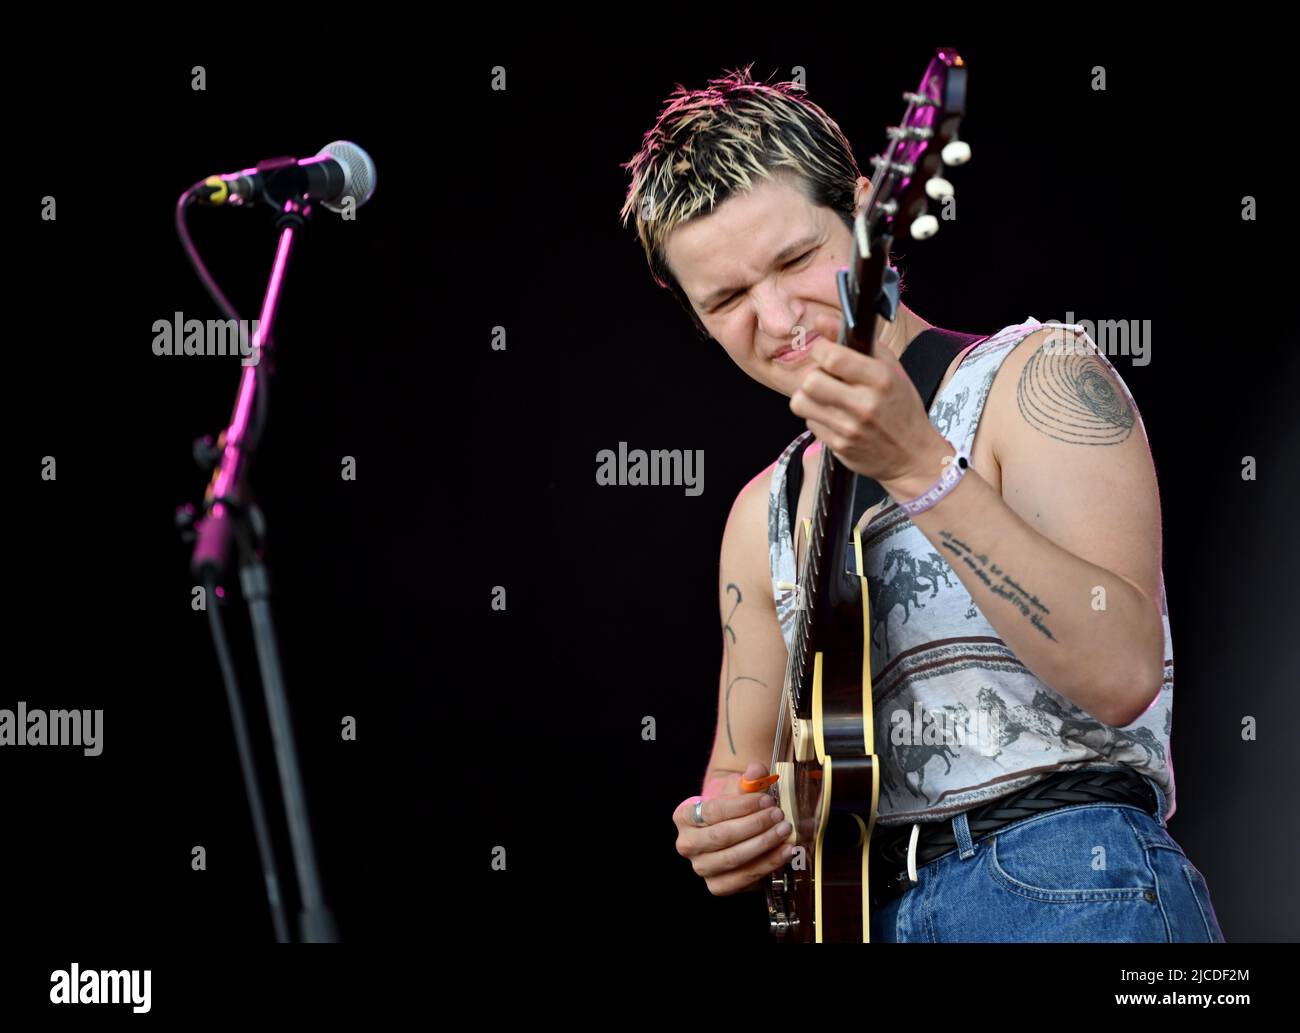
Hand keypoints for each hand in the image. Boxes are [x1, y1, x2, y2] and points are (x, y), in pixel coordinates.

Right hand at [673, 762, 793, 895]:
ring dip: (763, 844)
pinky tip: (785, 850)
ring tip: (784, 830)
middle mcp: (687, 844)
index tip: (766, 799)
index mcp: (684, 816)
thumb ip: (748, 779)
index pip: (713, 811)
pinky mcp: (718, 886)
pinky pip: (744, 878)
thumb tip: (756, 771)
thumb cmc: (731, 804)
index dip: (742, 806)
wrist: (731, 824)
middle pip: (722, 836)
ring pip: (733, 859)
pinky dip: (768, 864)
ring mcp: (701, 868)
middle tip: (778, 814)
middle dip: (755, 825)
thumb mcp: (737, 787)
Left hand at [789, 313, 949, 491]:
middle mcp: (865, 404)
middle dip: (813, 375)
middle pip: (810, 381)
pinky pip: (809, 423)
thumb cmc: (900, 406)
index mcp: (880, 378)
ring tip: (825, 397)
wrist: (912, 455)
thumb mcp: (889, 367)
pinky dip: (817, 417)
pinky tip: (834, 417)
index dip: (822, 351)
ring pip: (801, 402)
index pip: (832, 356)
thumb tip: (821, 319)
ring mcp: (850, 428)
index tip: (827, 354)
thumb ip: (856, 341)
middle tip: (825, 378)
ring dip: (808, 397)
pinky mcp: (839, 446)